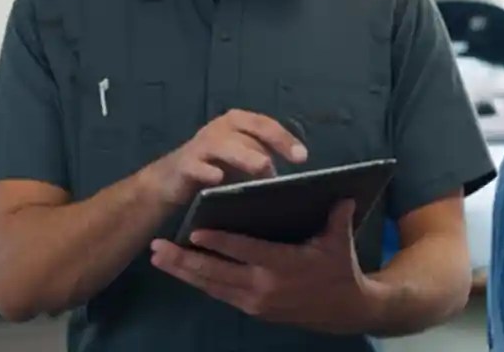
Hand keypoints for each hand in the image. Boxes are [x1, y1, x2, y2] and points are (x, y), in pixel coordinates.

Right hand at [140, 109, 306, 206]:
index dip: (285, 138)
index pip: (265, 125)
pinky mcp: (184, 164)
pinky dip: (207, 172)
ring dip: (245, 155)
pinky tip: (218, 179)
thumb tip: (292, 177)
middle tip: (293, 160)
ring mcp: (201, 145)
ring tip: (262, 166)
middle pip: (250, 131)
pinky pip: (196, 166)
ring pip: (225, 146)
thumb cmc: (215, 167)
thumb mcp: (242, 161)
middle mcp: (220, 128)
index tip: (303, 157)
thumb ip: (264, 162)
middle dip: (272, 144)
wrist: (171, 179)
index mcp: (237, 123)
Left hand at [149, 200, 382, 334]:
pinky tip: (182, 270)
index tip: (194, 231)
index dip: (219, 242)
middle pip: (216, 272)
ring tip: (159, 258)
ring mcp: (255, 302)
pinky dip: (200, 282)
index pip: (245, 250)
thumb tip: (341, 192)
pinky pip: (220, 294)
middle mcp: (263, 286)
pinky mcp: (253, 310)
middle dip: (184, 260)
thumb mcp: (339, 242)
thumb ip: (337, 217)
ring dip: (184, 273)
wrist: (345, 311)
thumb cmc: (340, 270)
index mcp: (283, 265)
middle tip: (157, 248)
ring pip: (212, 286)